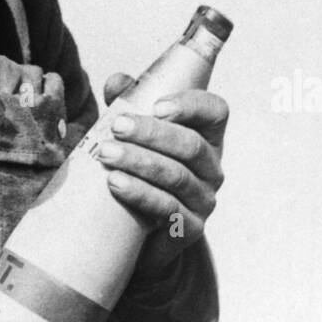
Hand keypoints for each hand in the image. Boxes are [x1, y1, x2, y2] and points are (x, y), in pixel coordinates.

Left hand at [97, 74, 228, 278]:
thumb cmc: (137, 179)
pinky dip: (140, 193)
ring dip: (139, 162)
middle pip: (191, 145)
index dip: (191, 105)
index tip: (156, 105)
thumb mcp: (133, 141)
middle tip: (115, 126)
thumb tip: (118, 81)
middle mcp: (212, 169)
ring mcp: (204, 200)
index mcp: (205, 139)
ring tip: (105, 154)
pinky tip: (115, 184)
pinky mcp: (190, 229)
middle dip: (151, 133)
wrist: (138, 239)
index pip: (215, 112)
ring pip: (177, 176)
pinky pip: (168, 208)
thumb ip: (128, 107)